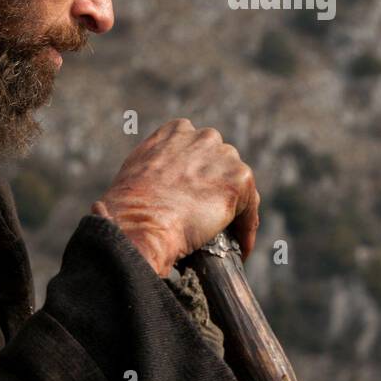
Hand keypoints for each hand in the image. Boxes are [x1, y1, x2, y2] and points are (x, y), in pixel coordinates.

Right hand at [91, 119, 260, 276]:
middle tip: (210, 220)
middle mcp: (204, 137)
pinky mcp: (240, 180)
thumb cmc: (130, 206)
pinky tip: (239, 249)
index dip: (200, 178)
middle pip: (222, 166)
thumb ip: (160, 165)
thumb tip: (166, 183)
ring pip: (239, 189)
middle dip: (217, 190)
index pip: (200, 153)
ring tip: (226, 238)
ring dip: (234, 211)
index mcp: (177, 131)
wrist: (139, 224)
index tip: (196, 199)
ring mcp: (224, 156)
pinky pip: (249, 211)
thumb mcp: (139, 170)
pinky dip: (246, 231)